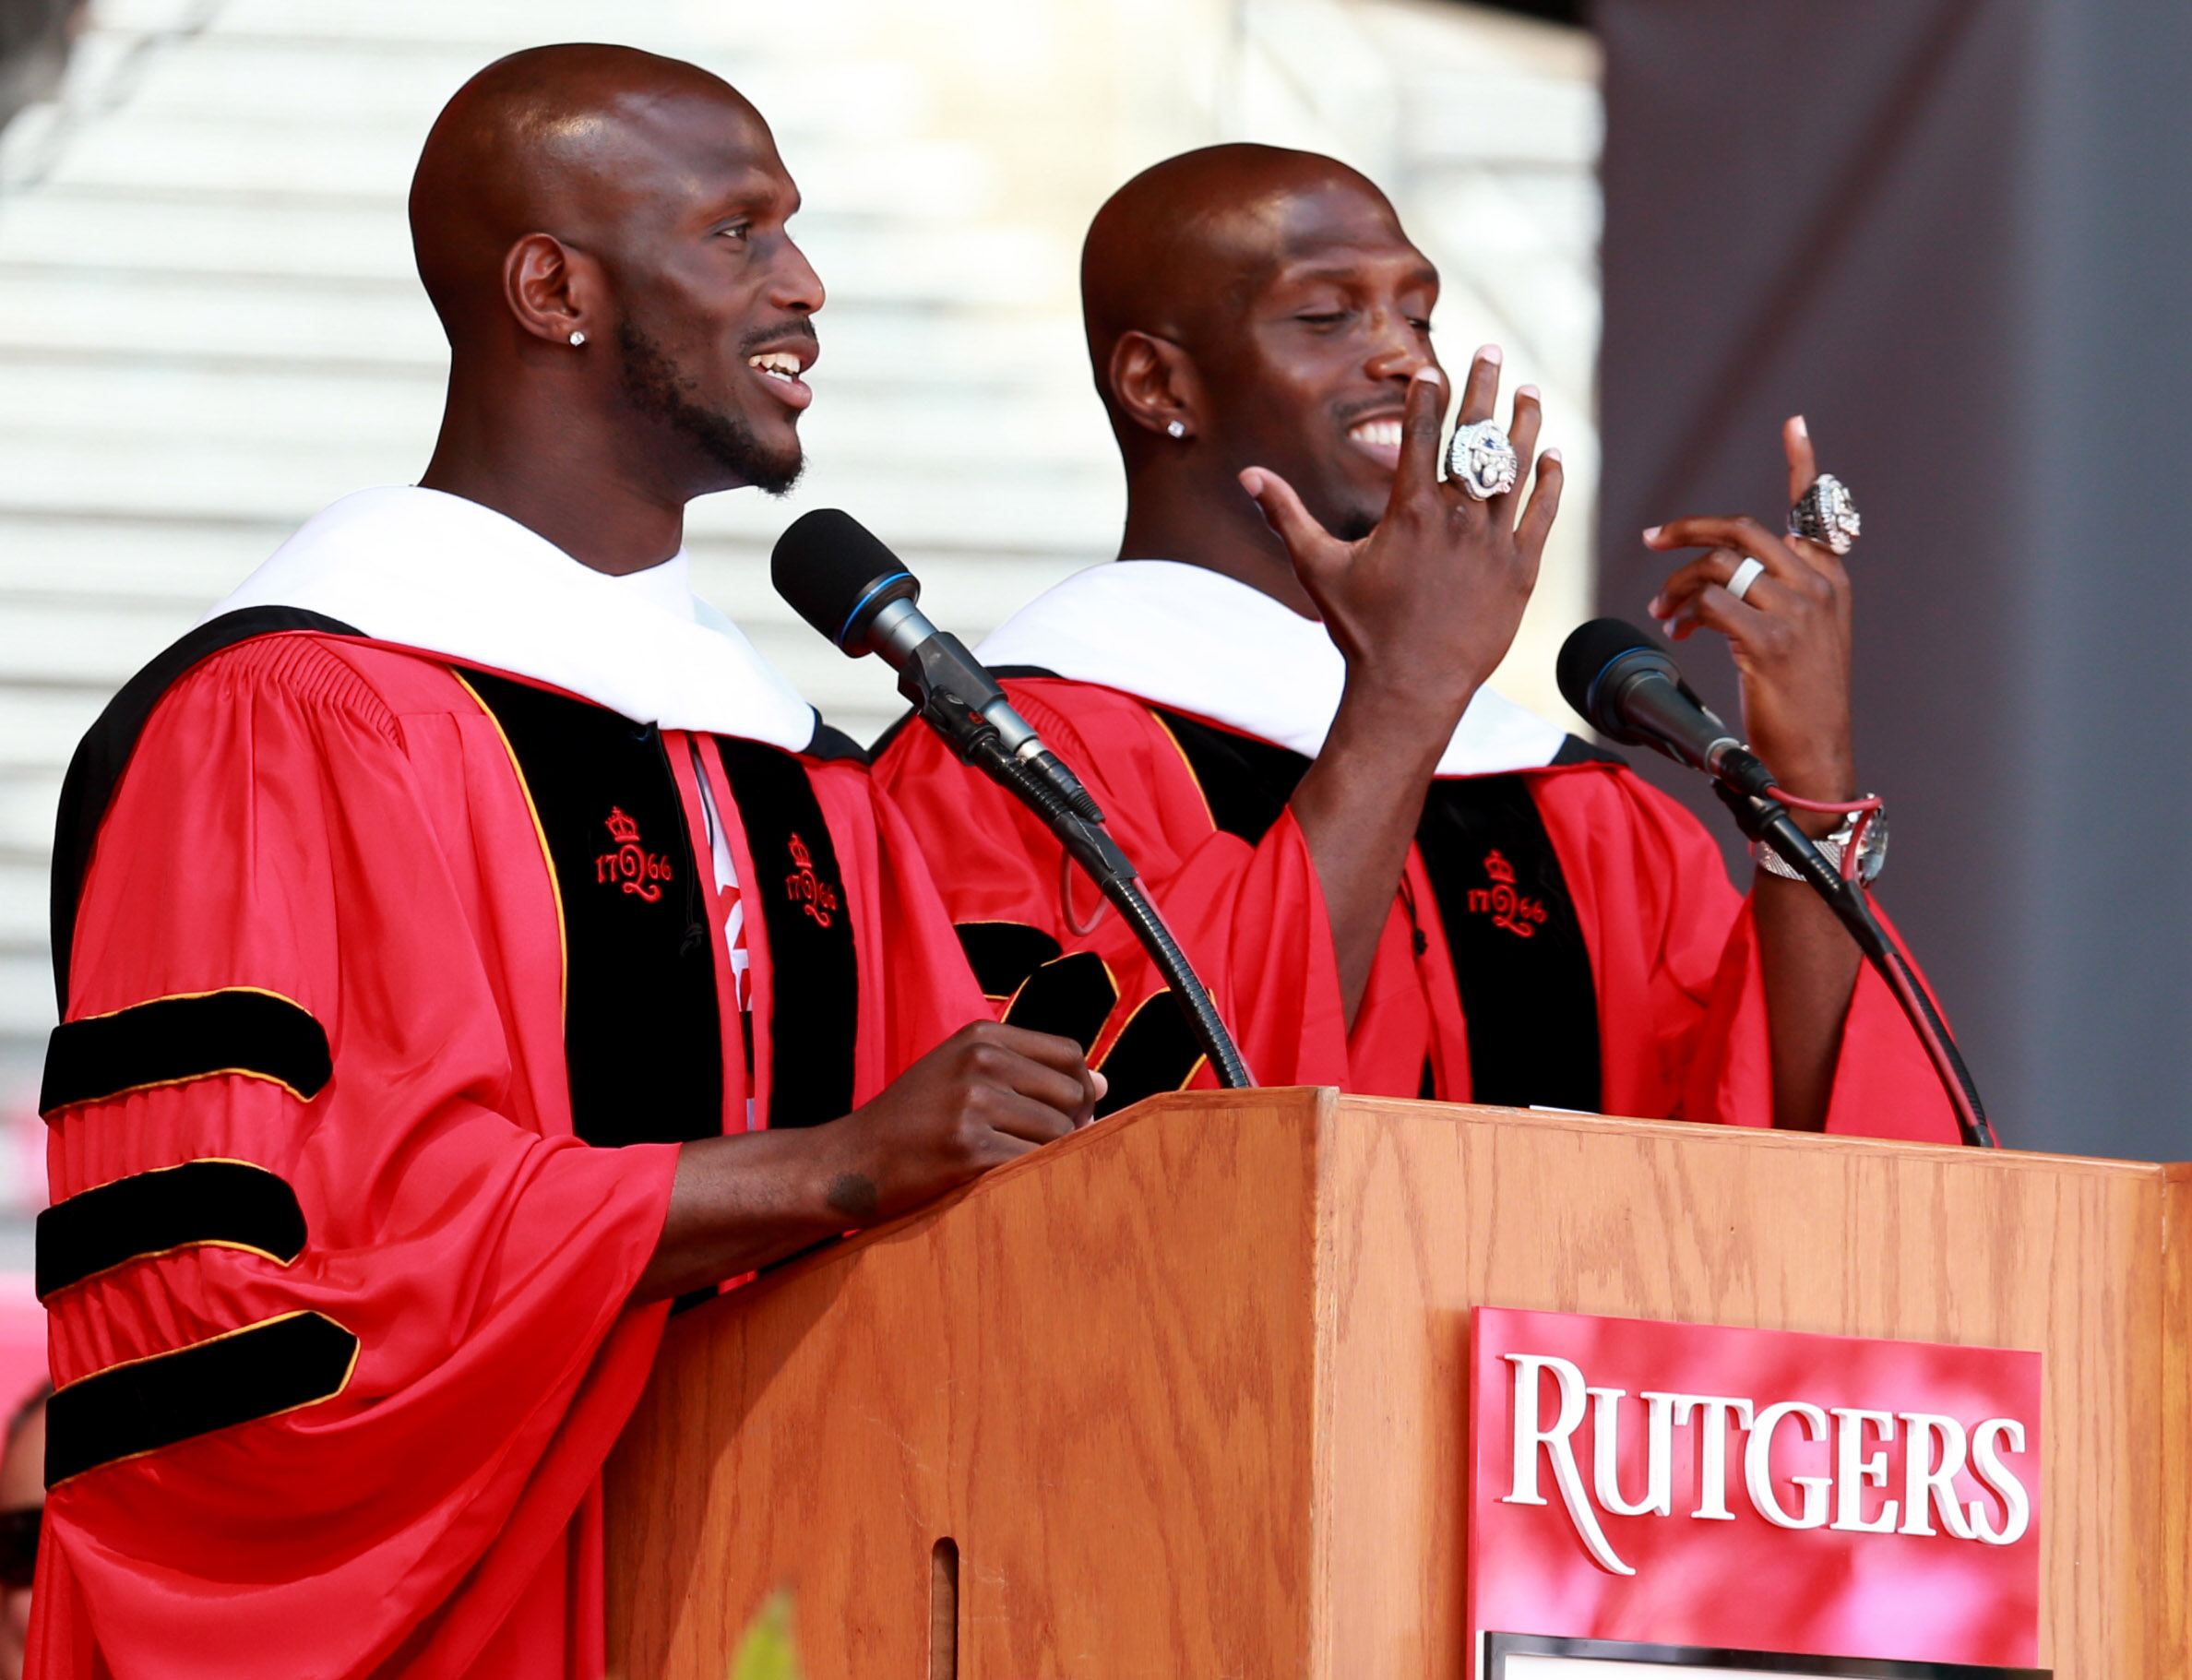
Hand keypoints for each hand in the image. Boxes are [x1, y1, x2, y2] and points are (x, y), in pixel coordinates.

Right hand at [816, 1021, 1102, 1224]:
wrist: (850, 1161)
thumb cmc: (913, 1121)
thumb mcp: (962, 1074)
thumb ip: (1030, 1072)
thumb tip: (1105, 1085)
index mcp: (980, 1035)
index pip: (1069, 1054)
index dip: (1080, 1088)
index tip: (1069, 1116)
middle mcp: (979, 1061)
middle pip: (1071, 1094)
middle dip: (1074, 1126)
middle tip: (1047, 1150)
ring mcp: (972, 1104)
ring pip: (1060, 1133)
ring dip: (1054, 1157)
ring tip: (1021, 1166)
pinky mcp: (968, 1150)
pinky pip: (1035, 1165)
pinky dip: (1034, 1179)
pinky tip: (1008, 1182)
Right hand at [1239, 348, 1562, 729]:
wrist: (1410, 687)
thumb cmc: (1360, 629)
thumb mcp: (1317, 567)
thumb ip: (1286, 515)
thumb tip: (1248, 476)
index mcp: (1410, 511)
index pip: (1422, 435)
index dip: (1427, 396)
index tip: (1431, 369)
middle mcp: (1456, 517)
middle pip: (1476, 437)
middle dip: (1482, 388)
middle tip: (1490, 352)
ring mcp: (1493, 542)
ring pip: (1515, 468)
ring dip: (1524, 425)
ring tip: (1529, 392)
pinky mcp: (1520, 571)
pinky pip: (1540, 514)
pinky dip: (1549, 482)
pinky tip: (1553, 457)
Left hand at [1644, 415, 1854, 821]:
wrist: (1813, 756)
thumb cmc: (1799, 701)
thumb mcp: (1803, 637)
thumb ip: (1777, 596)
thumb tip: (1721, 576)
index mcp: (1829, 578)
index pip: (1815, 510)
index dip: (1803, 464)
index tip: (1794, 424)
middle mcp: (1819, 587)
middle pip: (1742, 530)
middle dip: (1688, 530)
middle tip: (1651, 541)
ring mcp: (1797, 613)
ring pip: (1718, 567)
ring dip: (1677, 586)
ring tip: (1664, 613)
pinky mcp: (1770, 641)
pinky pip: (1711, 604)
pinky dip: (1684, 612)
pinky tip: (1680, 631)